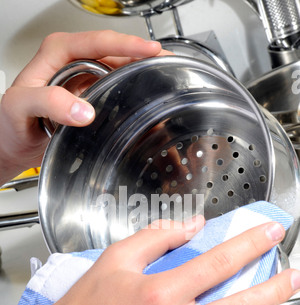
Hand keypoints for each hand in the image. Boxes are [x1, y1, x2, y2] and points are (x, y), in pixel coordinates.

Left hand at [0, 30, 166, 183]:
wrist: (11, 145)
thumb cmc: (8, 123)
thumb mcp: (20, 107)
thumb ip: (48, 103)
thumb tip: (84, 110)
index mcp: (56, 55)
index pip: (97, 42)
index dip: (126, 45)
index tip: (149, 51)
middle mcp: (72, 64)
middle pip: (115, 53)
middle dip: (143, 57)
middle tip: (168, 66)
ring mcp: (83, 81)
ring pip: (119, 70)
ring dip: (141, 75)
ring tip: (165, 81)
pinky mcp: (90, 98)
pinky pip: (116, 90)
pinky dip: (133, 94)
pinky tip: (145, 102)